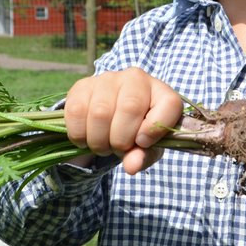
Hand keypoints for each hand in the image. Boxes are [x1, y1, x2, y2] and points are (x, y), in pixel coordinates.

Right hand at [63, 68, 183, 174]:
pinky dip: (80, 134)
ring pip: (100, 112)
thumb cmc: (136, 131)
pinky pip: (76, 112)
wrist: (110, 116)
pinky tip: (86, 137)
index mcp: (160, 91)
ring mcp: (107, 79)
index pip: (169, 104)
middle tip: (118, 148)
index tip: (142, 142)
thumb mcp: (147, 147)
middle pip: (130, 108)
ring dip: (99, 140)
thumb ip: (144, 156)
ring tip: (103, 145)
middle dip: (121, 139)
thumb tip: (131, 167)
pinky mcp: (81, 86)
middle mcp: (135, 78)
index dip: (155, 128)